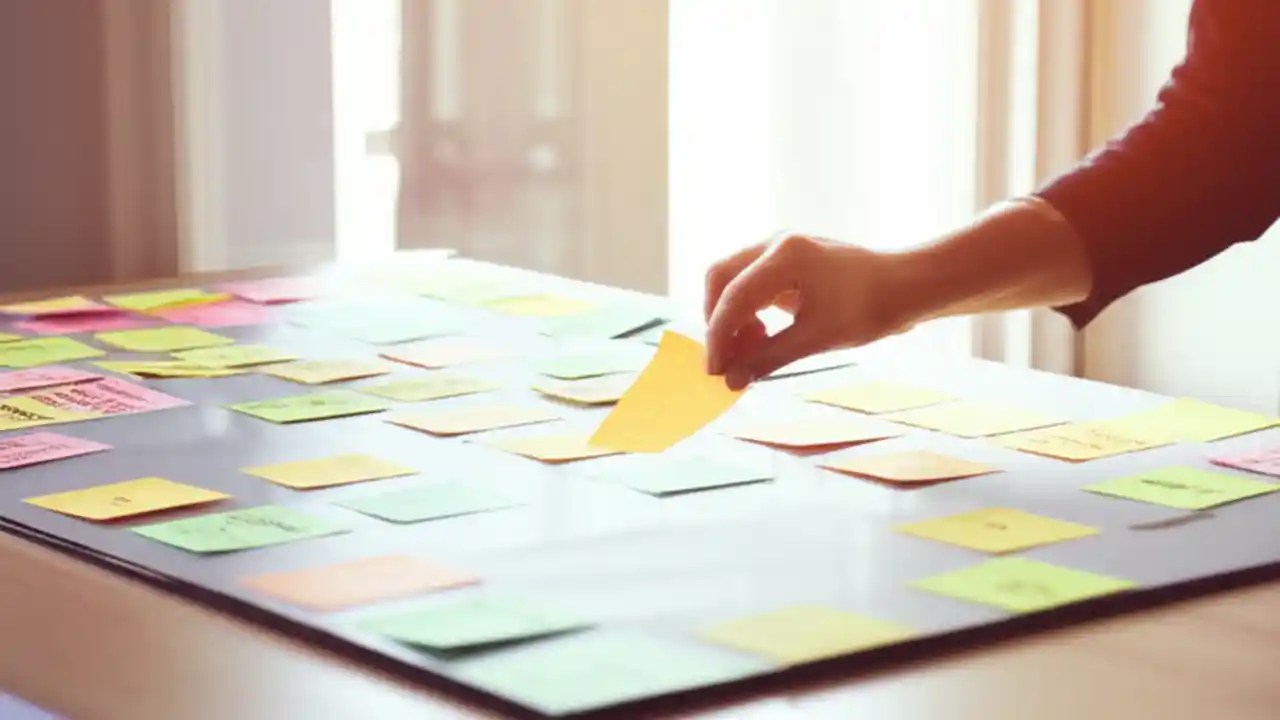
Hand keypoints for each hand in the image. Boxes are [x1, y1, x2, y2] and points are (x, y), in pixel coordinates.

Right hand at [704, 233, 909, 389]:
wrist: (908, 285)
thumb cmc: (871, 307)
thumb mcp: (818, 338)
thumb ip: (769, 358)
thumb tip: (730, 381)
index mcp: (784, 256)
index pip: (733, 297)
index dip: (719, 338)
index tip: (715, 372)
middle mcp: (776, 244)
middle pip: (721, 278)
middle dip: (718, 322)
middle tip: (725, 361)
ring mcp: (780, 248)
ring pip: (733, 280)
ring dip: (732, 318)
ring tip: (750, 352)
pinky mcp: (787, 260)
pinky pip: (751, 283)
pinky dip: (749, 311)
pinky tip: (765, 337)